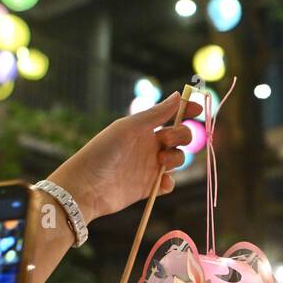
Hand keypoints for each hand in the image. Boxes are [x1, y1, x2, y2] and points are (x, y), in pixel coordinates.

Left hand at [47, 93, 202, 222]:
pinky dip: (169, 182)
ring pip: (178, 160)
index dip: (186, 111)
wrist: (85, 187)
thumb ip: (156, 113)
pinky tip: (161, 182)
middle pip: (180, 138)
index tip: (197, 109)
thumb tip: (178, 95)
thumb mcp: (129, 128)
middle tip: (166, 140)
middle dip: (182, 137)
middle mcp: (149, 146)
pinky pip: (168, 184)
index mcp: (144, 128)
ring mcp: (149, 167)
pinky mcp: (148, 188)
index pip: (171, 116)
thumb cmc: (103, 151)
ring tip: (161, 163)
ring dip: (177, 159)